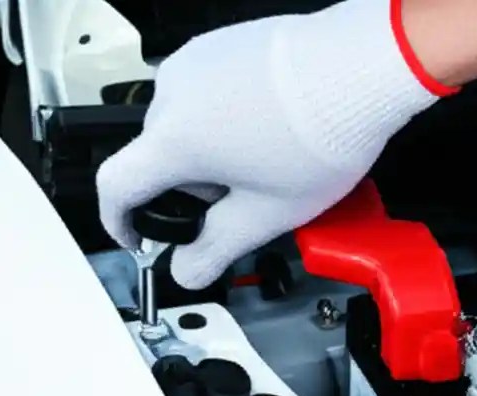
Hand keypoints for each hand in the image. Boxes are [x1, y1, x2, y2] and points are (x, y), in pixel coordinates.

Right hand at [96, 0, 451, 288]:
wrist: (360, 71)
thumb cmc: (322, 133)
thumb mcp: (267, 214)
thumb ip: (217, 248)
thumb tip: (189, 270)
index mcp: (175, 140)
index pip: (115, 187)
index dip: (119, 221)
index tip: (137, 235)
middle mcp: (175, 93)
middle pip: (160, 155)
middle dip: (195, 185)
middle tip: (244, 196)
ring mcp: (196, 62)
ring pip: (186, 122)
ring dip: (213, 148)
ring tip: (270, 155)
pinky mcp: (221, 44)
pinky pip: (208, 90)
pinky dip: (228, 114)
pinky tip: (272, 125)